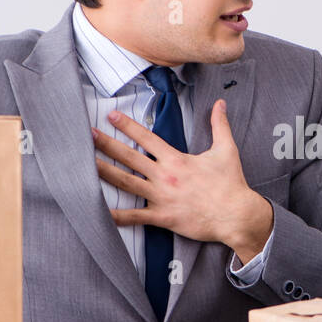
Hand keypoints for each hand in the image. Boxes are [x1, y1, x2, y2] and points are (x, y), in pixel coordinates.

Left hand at [90, 99, 272, 261]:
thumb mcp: (227, 150)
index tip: (112, 116)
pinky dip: (116, 216)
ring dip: (104, 173)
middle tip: (88, 136)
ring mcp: (162, 197)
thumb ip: (220, 125)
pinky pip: (135, 217)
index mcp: (177, 159)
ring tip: (84, 165)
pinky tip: (99, 212)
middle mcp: (165, 176)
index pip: (147, 138)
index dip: (128, 126)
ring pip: (126, 183)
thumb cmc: (231, 184)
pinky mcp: (163, 217)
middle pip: (130, 158)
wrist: (236, 215)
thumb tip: (220, 104)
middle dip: (107, 145)